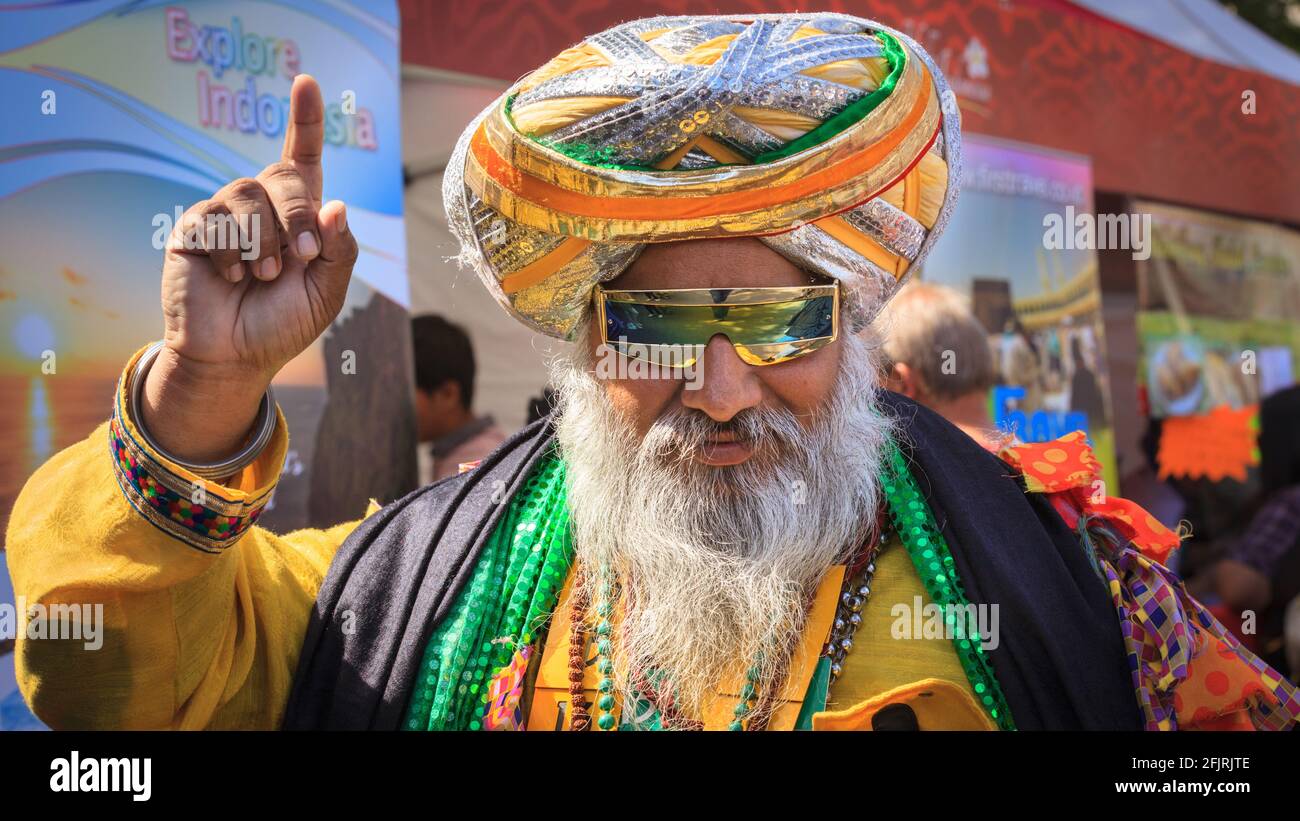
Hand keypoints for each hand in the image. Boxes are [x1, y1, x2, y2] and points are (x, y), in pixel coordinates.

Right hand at [143, 75, 357, 462]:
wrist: (234, 357)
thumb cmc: (282, 324)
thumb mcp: (326, 292)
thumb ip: (337, 250)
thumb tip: (336, 204)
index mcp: (298, 215)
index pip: (302, 158)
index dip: (305, 121)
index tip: (306, 83)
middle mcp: (261, 206)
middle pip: (283, 178)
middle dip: (297, 218)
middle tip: (298, 258)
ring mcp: (224, 213)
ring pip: (248, 196)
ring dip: (263, 242)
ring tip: (262, 278)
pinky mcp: (193, 229)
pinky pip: (216, 220)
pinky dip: (232, 255)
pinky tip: (231, 279)